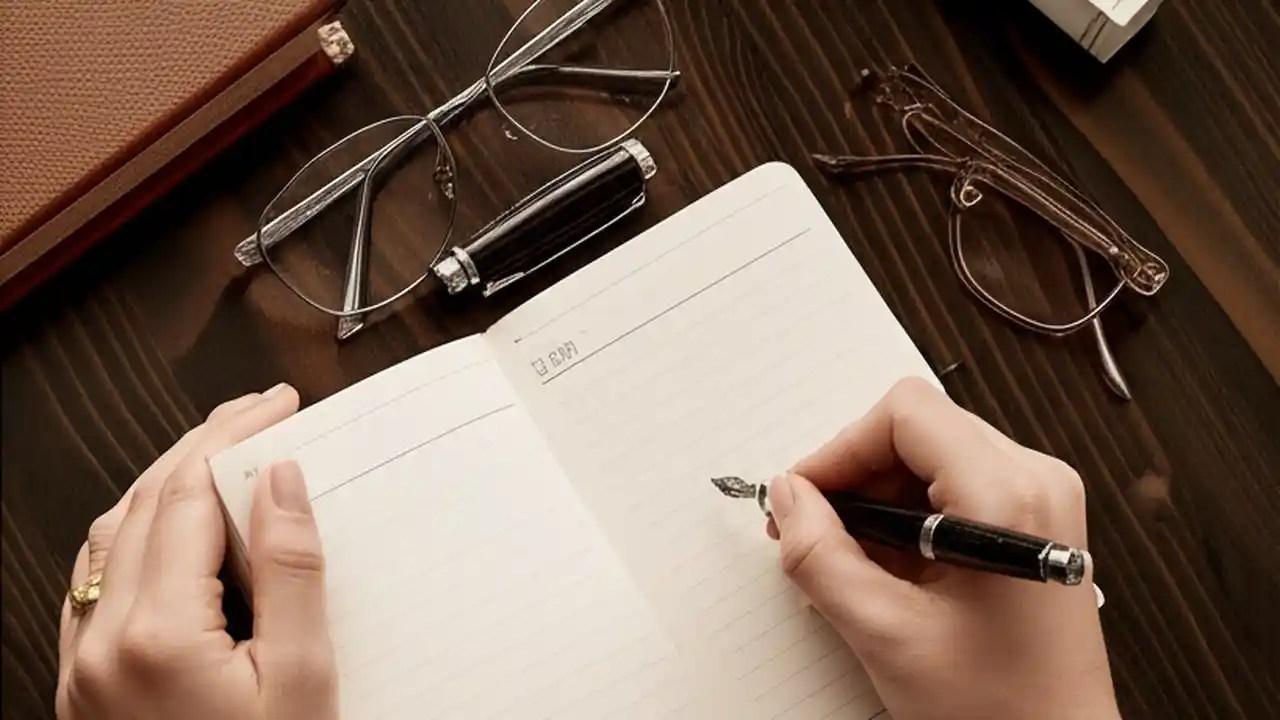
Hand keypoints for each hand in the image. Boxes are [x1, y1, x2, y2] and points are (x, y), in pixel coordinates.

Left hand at [56, 385, 337, 719]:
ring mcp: (83, 668)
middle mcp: (100, 644)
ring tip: (223, 463)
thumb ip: (290, 572)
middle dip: (199, 449)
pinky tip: (178, 534)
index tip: (273, 406)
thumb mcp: (303, 682)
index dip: (231, 437)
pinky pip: (98, 585)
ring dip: (164, 488)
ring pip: (111, 540)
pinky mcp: (85, 688)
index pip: (185, 496)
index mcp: (155, 635)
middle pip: (141, 506)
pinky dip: (138, 538)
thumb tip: (280, 483)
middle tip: (254, 417)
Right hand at [770, 378, 1118, 719]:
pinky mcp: (1032, 520)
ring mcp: (1040, 499)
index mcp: (1009, 496)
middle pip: (916, 429)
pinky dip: (907, 517)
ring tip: (851, 563)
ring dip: (877, 500)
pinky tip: (887, 569)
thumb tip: (788, 498)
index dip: (840, 449)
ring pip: (930, 455)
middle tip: (812, 530)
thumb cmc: (1000, 709)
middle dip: (854, 476)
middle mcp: (1036, 482)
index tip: (804, 496)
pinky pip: (953, 485)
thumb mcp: (886, 633)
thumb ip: (821, 556)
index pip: (905, 414)